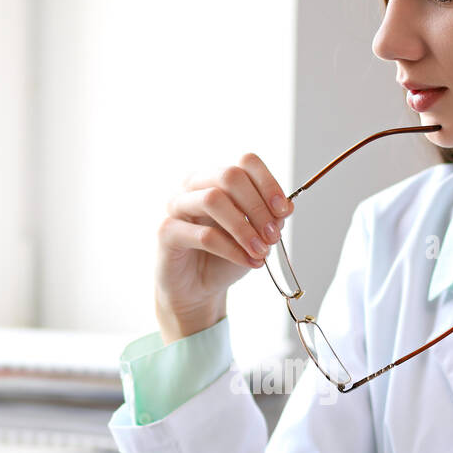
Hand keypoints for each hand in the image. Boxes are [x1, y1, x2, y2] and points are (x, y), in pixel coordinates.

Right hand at [155, 152, 293, 340]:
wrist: (198, 289)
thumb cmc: (224, 258)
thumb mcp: (255, 237)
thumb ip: (268, 219)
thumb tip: (285, 207)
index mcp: (218, 179)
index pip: (246, 163)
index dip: (268, 184)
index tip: (284, 211)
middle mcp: (195, 185)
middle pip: (229, 176)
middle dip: (258, 206)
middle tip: (273, 236)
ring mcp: (177, 205)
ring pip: (213, 200)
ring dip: (244, 228)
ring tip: (261, 251)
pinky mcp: (167, 231)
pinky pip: (203, 235)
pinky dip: (231, 249)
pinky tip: (248, 262)